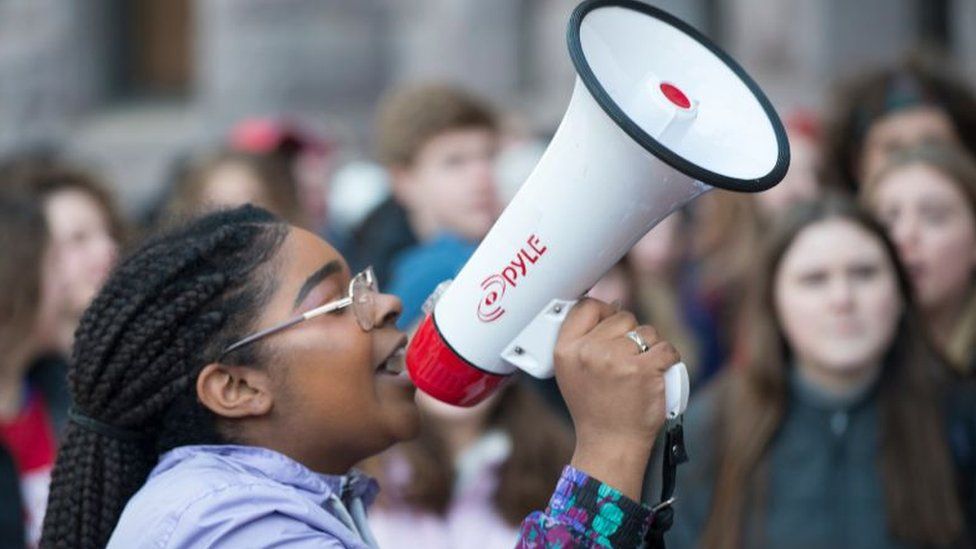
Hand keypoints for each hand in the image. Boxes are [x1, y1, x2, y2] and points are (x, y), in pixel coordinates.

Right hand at [554, 298, 679, 499]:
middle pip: (621, 316)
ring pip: (646, 332)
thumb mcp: (571, 372)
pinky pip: (666, 348)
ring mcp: (616, 360)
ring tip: (641, 369)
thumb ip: (582, 340)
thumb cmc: (594, 408)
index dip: (603, 311)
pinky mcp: (644, 370)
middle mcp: (588, 352)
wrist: (610, 444)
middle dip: (630, 333)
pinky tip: (660, 370)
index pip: (587, 306)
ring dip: (650, 346)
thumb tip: (610, 307)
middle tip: (626, 360)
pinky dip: (669, 358)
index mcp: (566, 350)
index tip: (611, 323)